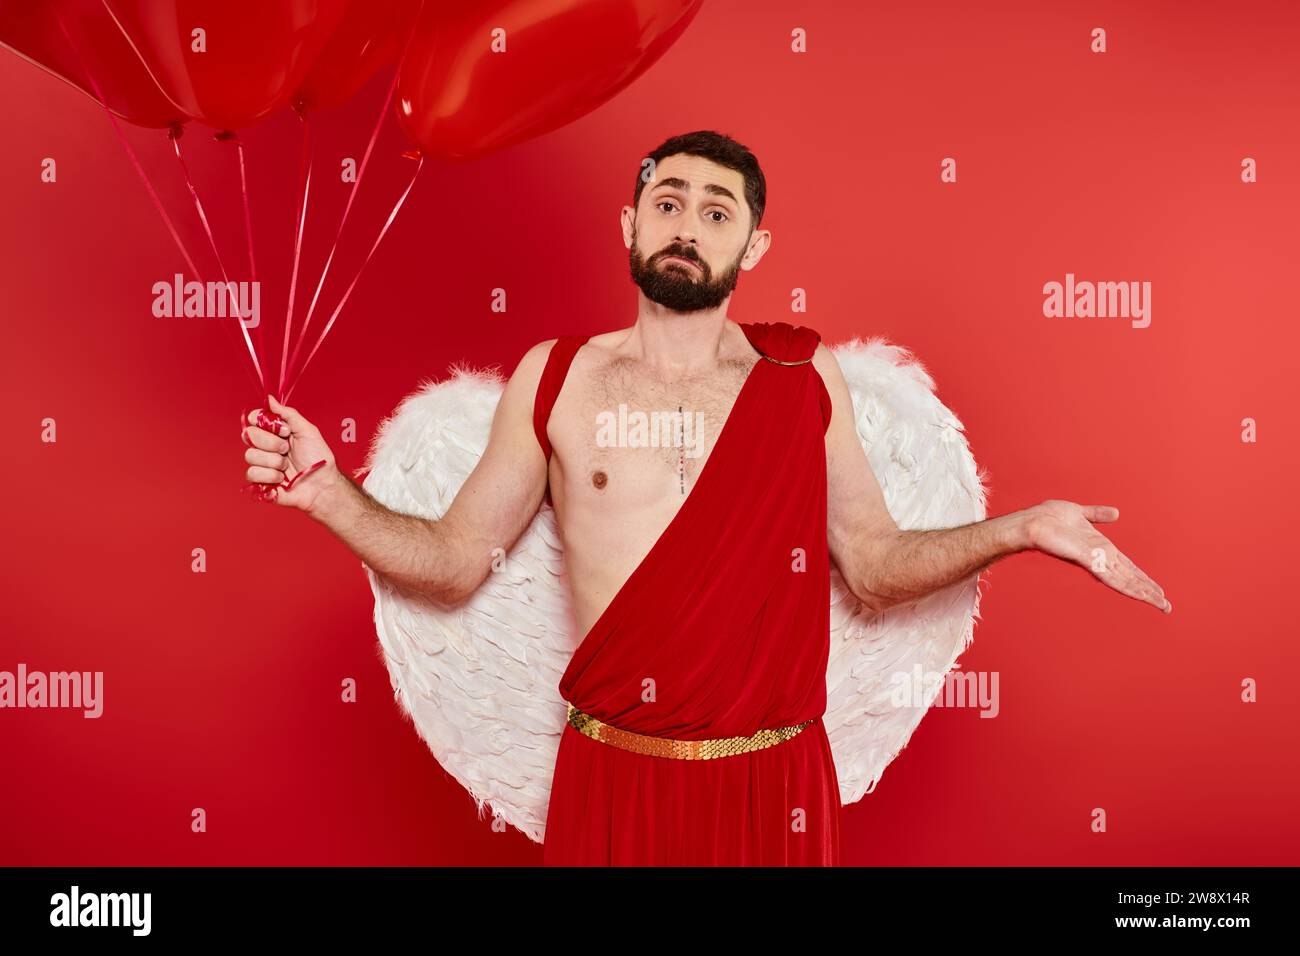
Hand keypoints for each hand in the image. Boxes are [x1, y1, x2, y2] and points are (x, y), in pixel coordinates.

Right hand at [241, 395, 336, 512]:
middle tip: (287, 449)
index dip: (262, 422)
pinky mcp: (260, 481)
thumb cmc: (318, 459)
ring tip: (287, 467)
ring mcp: (262, 464)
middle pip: (248, 435)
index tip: (283, 430)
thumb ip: (288, 414)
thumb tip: (269, 399)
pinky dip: (270, 476)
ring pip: (250, 455)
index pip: (254, 419)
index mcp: (275, 432)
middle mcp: (265, 446)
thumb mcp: (308, 431)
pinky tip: (282, 479)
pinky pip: (252, 473)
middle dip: (272, 443)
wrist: (323, 484)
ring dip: (273, 461)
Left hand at [1026, 499, 1170, 613]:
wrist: (1031, 521)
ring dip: (1144, 592)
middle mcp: (1100, 557)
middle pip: (1130, 577)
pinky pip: (1110, 573)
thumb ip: (1098, 514)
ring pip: (1125, 579)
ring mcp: (1094, 559)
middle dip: (1149, 591)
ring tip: (1161, 604)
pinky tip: (1139, 593)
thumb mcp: (1080, 513)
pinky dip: (1127, 584)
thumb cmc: (1050, 518)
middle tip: (1167, 606)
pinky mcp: (1087, 558)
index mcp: (1101, 548)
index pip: (1128, 566)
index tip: (1159, 590)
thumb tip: (1115, 513)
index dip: (1143, 578)